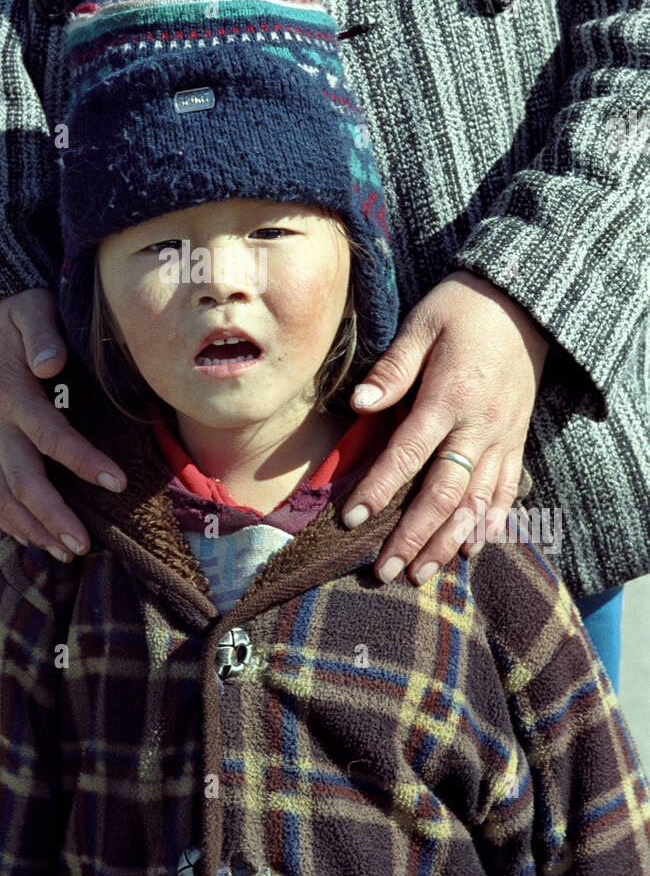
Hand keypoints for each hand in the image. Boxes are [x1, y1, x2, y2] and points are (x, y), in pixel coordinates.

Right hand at [0, 287, 125, 561]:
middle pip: (20, 479)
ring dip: (33, 527)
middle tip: (84, 544)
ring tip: (69, 552)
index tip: (117, 481)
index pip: (48, 434)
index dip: (81, 460)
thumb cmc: (22, 313)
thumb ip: (42, 335)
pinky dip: (11, 520)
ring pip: (3, 494)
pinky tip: (34, 541)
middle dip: (52, 515)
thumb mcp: (33, 310)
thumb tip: (50, 364)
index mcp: (10, 392)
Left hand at [341, 271, 548, 584]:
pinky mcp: (517, 440)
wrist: (524, 303)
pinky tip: (472, 548)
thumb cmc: (462, 310)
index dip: (379, 488)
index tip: (352, 518)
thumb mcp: (422, 326)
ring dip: (448, 542)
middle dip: (413, 535)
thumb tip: (358, 403)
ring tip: (421, 572)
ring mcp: (503, 437)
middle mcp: (479, 426)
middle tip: (384, 570)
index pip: (408, 453)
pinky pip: (508, 490)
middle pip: (445, 493)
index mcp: (449, 397)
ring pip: (477, 502)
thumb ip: (392, 369)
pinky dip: (491, 523)